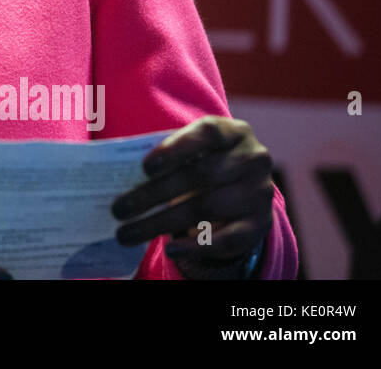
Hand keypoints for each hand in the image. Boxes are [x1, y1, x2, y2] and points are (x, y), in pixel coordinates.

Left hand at [112, 116, 274, 277]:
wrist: (242, 187)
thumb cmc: (203, 161)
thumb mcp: (191, 151)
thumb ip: (166, 156)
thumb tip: (121, 172)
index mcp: (234, 132)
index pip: (208, 133)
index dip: (176, 148)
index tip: (144, 168)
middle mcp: (253, 159)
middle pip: (201, 175)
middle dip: (154, 193)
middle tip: (119, 209)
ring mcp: (260, 193)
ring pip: (207, 208)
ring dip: (163, 223)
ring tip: (128, 233)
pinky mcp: (260, 224)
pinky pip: (228, 239)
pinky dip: (197, 246)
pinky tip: (170, 249)